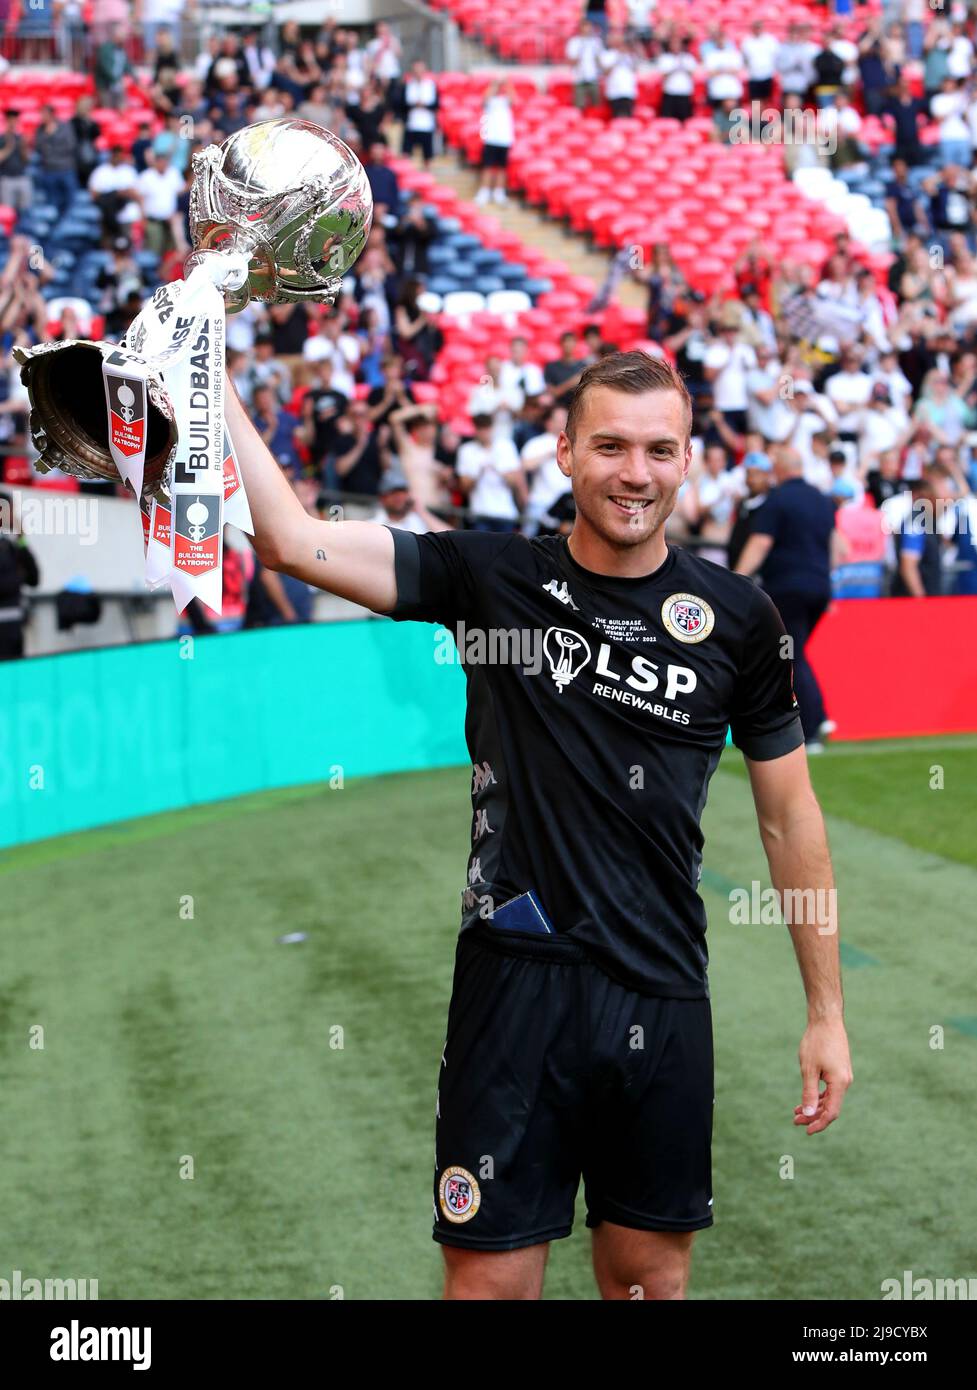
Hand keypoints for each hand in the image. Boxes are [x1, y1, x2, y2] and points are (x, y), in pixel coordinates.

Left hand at [794, 1017, 852, 1134]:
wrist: (826, 1020)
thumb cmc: (816, 1042)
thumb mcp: (809, 1070)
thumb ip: (809, 1093)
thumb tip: (809, 1115)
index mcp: (840, 1083)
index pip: (831, 1112)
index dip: (819, 1124)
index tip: (806, 1130)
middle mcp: (845, 1082)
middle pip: (831, 1107)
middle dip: (813, 1116)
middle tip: (795, 1121)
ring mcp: (843, 1076)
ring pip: (830, 1098)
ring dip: (815, 1106)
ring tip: (797, 1112)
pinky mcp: (839, 1070)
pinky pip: (830, 1089)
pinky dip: (819, 1096)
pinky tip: (807, 1099)